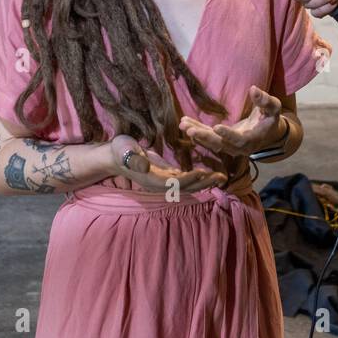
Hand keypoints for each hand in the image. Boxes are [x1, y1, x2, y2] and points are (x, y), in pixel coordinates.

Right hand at [107, 135, 226, 192]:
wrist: (115, 156)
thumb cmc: (119, 150)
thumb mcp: (123, 149)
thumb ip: (132, 157)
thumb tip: (143, 165)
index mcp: (151, 179)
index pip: (173, 183)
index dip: (189, 179)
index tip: (203, 172)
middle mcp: (159, 184)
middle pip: (185, 188)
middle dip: (203, 183)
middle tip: (222, 177)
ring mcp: (163, 181)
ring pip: (187, 185)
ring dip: (204, 182)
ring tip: (221, 177)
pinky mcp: (166, 176)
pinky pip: (185, 179)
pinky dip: (198, 177)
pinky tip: (209, 173)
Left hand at [179, 85, 284, 158]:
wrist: (267, 133)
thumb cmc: (270, 118)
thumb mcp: (273, 108)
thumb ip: (265, 100)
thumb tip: (253, 89)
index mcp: (252, 139)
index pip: (239, 140)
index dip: (228, 134)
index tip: (216, 127)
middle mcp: (239, 147)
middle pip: (220, 144)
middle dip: (205, 137)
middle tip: (190, 130)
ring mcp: (229, 146)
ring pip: (211, 142)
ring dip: (197, 134)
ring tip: (183, 125)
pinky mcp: (222, 142)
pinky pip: (208, 138)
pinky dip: (197, 131)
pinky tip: (185, 123)